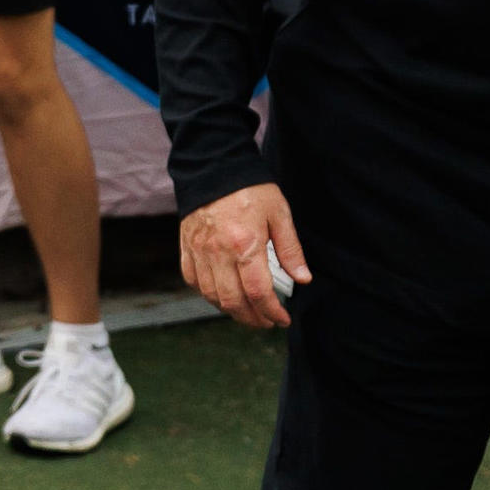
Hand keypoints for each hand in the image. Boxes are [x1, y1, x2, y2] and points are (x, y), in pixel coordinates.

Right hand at [179, 183, 312, 329]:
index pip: (258, 292)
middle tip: (267, 321)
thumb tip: (302, 279)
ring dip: (231, 310)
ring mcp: (198, 251)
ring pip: (211, 295)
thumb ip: (290, 250)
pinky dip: (208, 294)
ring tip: (248, 312)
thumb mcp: (279, 214)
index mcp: (244, 244)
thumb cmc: (250, 189)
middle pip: (233, 301)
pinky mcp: (186, 247)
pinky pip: (194, 281)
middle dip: (252, 318)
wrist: (213, 168)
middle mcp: (217, 252)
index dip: (272, 312)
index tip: (282, 319)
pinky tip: (223, 295)